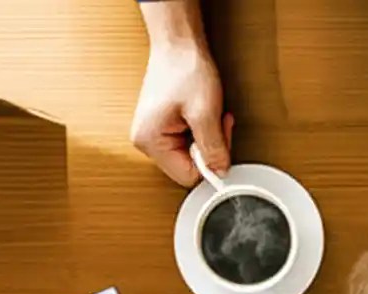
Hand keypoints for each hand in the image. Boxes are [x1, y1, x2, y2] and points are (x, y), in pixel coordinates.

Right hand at [130, 1, 233, 185]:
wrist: (179, 43)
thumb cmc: (184, 68)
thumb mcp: (206, 112)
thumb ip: (214, 147)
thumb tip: (221, 171)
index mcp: (150, 142)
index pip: (187, 176)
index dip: (210, 163)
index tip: (221, 142)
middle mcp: (147, 141)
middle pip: (189, 166)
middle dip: (210, 147)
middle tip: (216, 122)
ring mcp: (154, 133)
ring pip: (192, 153)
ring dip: (207, 137)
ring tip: (208, 112)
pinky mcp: (163, 126)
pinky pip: (189, 140)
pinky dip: (202, 129)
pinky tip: (202, 112)